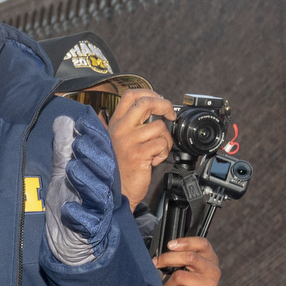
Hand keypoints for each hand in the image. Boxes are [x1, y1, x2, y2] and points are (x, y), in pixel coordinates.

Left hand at [44, 113, 121, 266]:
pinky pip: (88, 223)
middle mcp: (104, 192)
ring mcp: (99, 212)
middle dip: (93, 156)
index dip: (95, 139)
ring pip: (98, 195)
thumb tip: (63, 120)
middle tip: (79, 142)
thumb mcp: (63, 172)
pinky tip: (69, 209)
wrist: (71, 239)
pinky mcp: (92, 230)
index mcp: (101, 176)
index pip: (102, 154)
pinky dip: (78, 216)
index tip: (84, 124)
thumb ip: (64, 148)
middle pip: (104, 172)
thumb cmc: (70, 203)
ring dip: (85, 181)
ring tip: (72, 167)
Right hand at [101, 89, 175, 208]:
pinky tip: (154, 160)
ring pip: (159, 127)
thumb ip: (129, 126)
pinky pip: (161, 144)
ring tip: (157, 151)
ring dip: (165, 139)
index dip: (149, 93)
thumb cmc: (119, 169)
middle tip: (170, 115)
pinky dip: (163, 152)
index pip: (130, 95)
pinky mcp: (138, 154)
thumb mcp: (117, 142)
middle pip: (146, 102)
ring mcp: (129, 141)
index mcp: (115, 124)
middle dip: (164, 105)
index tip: (159, 99)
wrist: (116, 192)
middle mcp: (120, 130)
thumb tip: (151, 111)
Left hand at [153, 236, 218, 285]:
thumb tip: (157, 250)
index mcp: (209, 260)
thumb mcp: (180, 271)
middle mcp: (213, 271)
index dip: (185, 242)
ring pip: (181, 276)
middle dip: (167, 259)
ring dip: (166, 284)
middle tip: (155, 264)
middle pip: (189, 257)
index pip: (202, 243)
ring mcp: (210, 285)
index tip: (169, 245)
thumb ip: (175, 260)